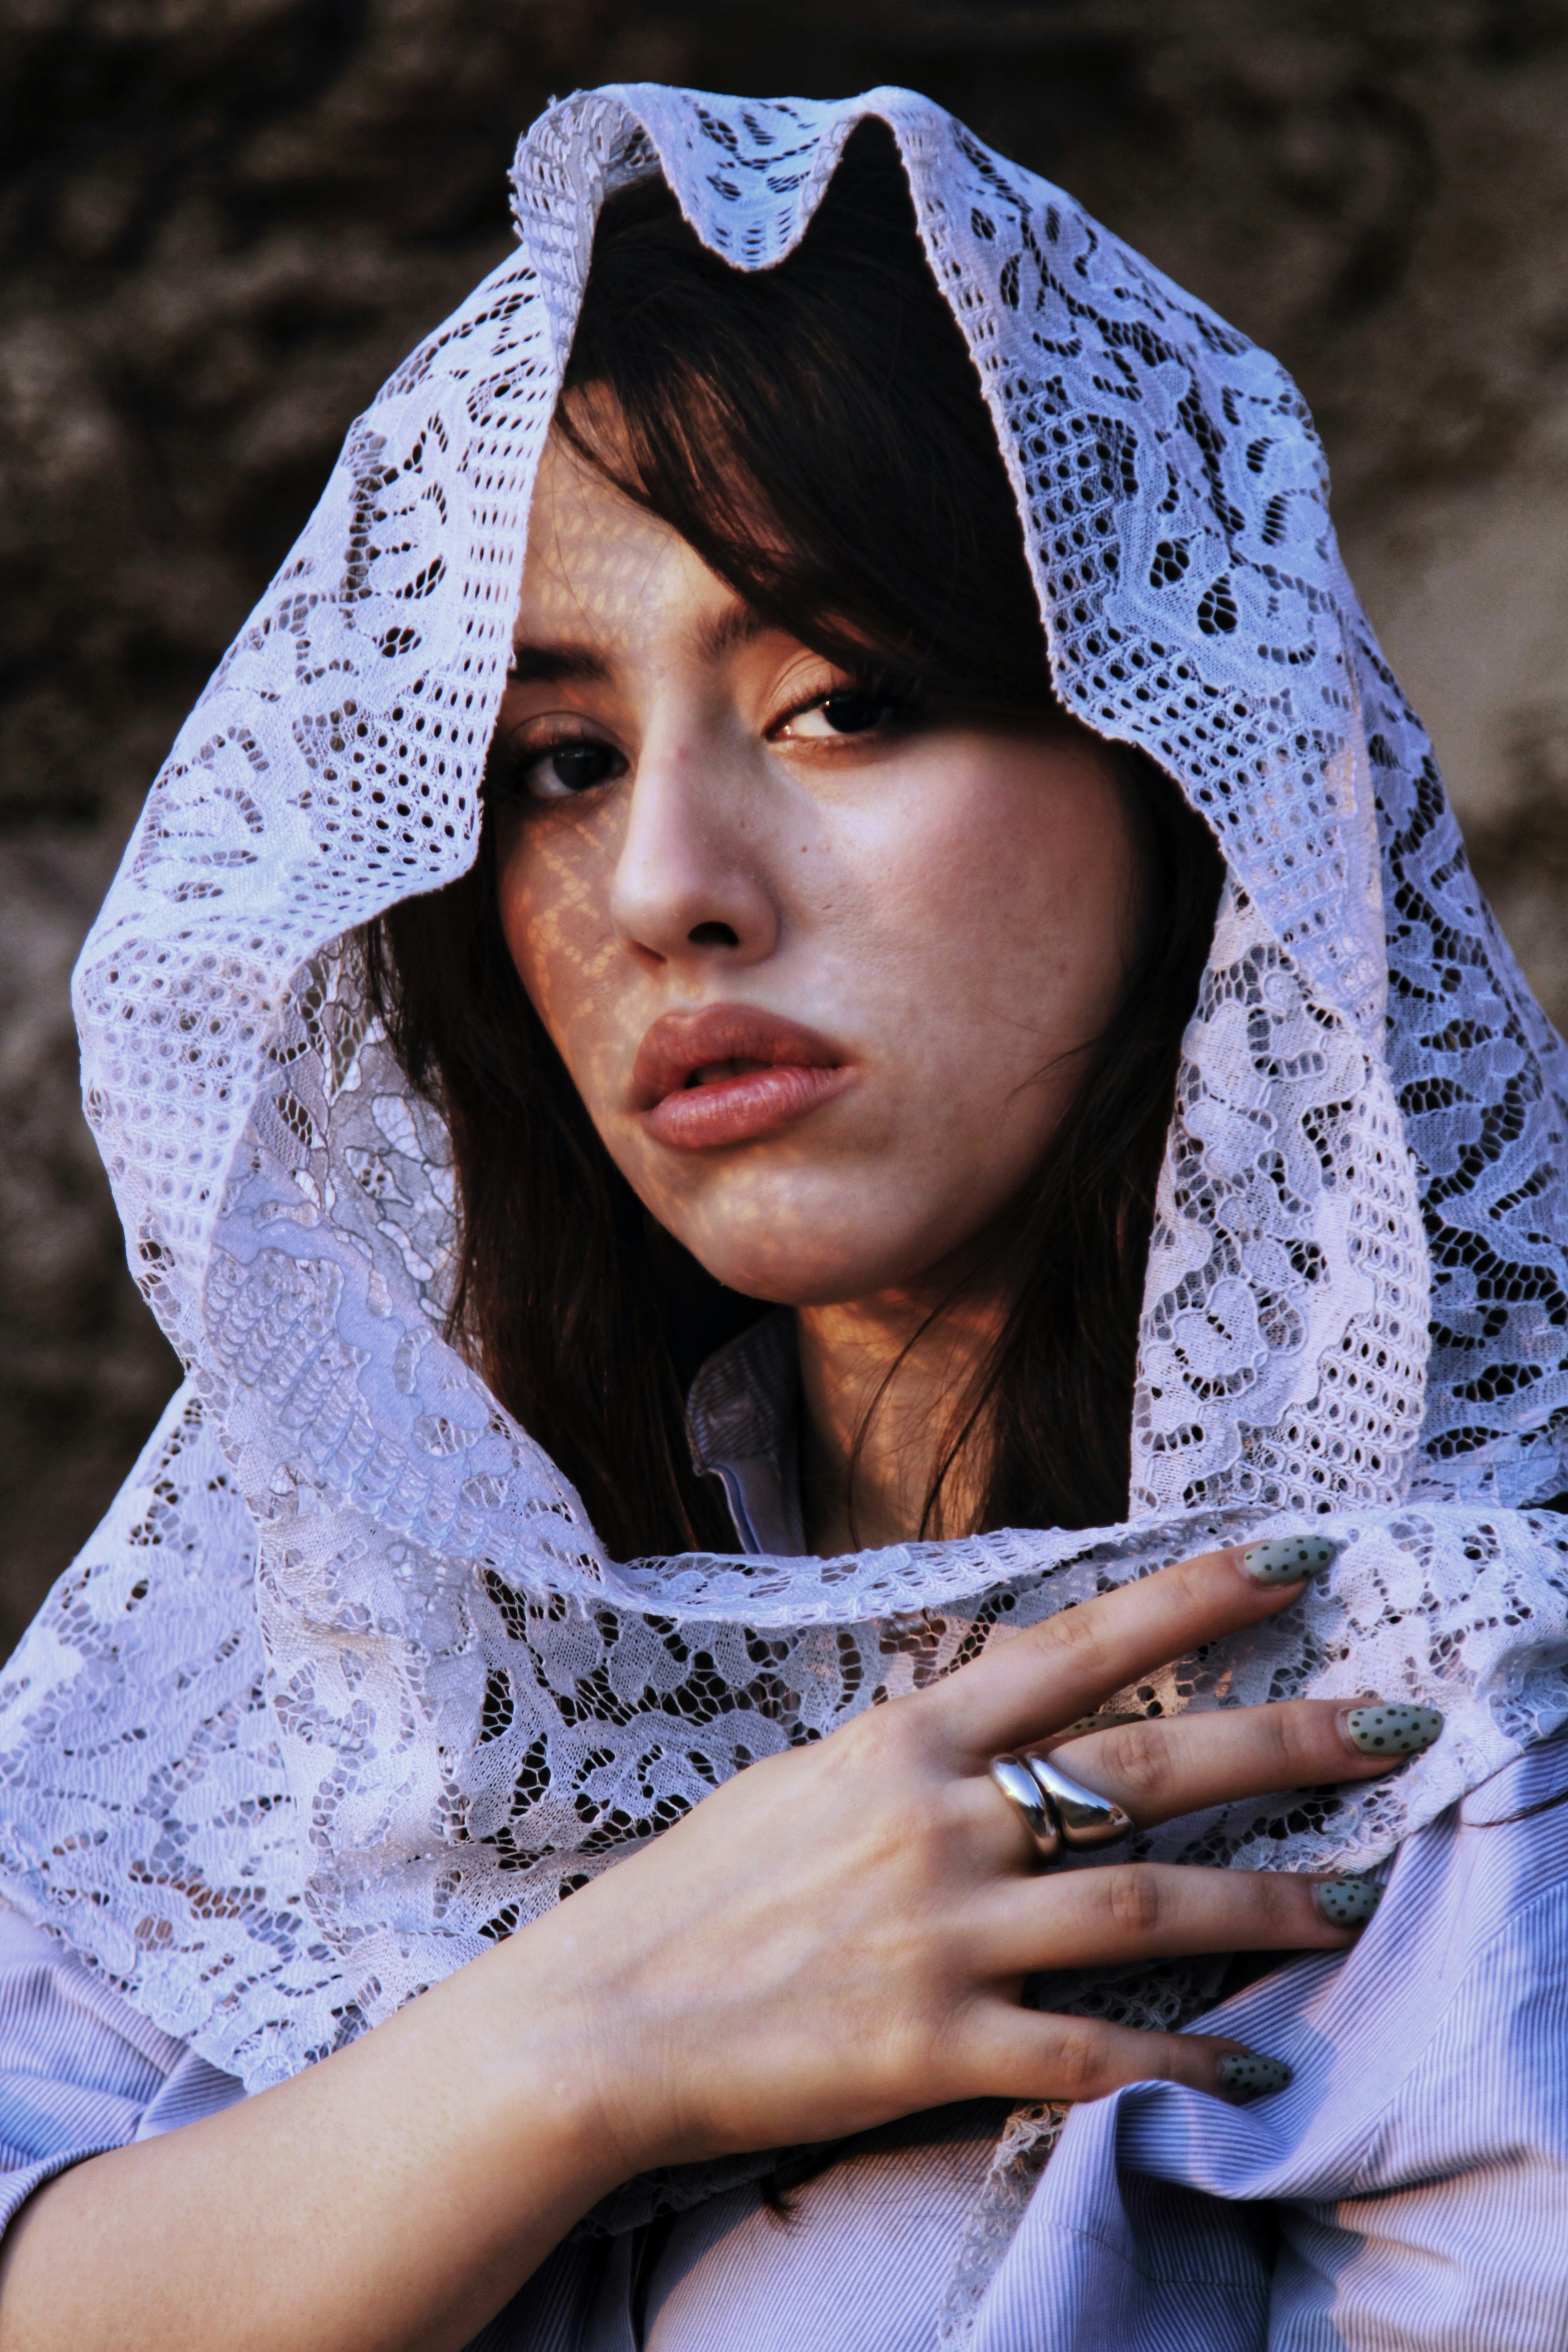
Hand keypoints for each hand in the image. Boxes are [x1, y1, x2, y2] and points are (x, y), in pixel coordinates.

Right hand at [529, 1541, 1432, 2176]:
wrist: (596, 2021)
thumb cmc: (694, 1893)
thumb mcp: (802, 1783)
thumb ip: (911, 1759)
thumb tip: (993, 1736)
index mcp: (905, 1743)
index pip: (1078, 1649)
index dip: (1193, 1599)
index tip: (1291, 1558)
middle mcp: (940, 1824)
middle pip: (1149, 1770)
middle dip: (1287, 1743)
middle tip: (1395, 1720)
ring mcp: (945, 1936)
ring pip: (1151, 1913)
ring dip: (1269, 1909)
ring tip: (1356, 1899)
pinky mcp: (937, 2047)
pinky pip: (1096, 2056)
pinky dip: (1183, 2065)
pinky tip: (1254, 2065)